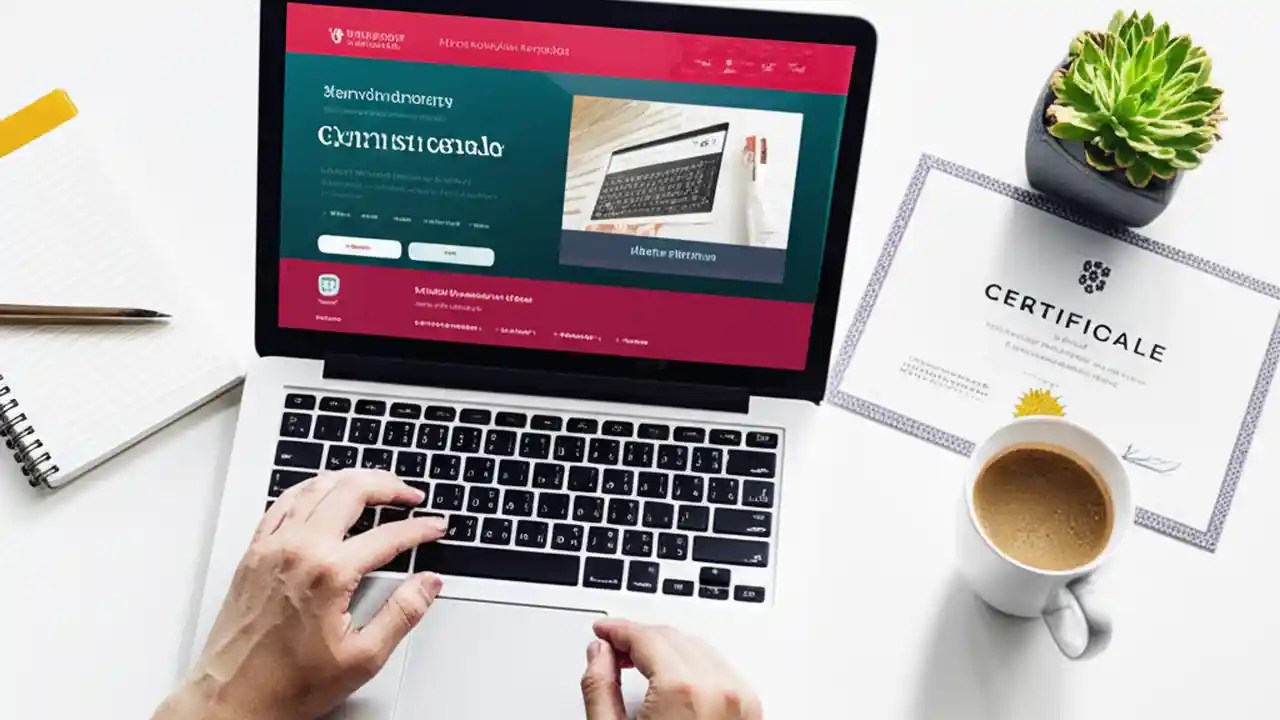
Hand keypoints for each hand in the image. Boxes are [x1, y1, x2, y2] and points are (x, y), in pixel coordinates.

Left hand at [153, 470, 447, 719]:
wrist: (231, 700)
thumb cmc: (287, 685)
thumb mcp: (362, 658)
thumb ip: (402, 614)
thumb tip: (427, 584)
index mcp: (329, 574)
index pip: (388, 536)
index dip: (420, 528)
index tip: (434, 528)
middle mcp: (298, 550)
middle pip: (351, 491)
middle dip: (388, 486)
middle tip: (409, 495)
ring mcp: (272, 548)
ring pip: (316, 487)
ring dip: (351, 479)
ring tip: (374, 485)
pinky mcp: (254, 554)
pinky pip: (284, 502)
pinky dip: (310, 489)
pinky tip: (322, 492)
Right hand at [581, 619, 762, 719]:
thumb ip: (599, 689)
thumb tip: (598, 654)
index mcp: (683, 692)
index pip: (646, 637)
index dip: (617, 629)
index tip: (602, 631)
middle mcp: (720, 690)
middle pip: (673, 638)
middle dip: (639, 638)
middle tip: (612, 649)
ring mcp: (742, 702)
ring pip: (699, 649)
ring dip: (667, 650)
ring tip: (638, 665)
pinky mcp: (752, 713)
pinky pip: (720, 671)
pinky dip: (693, 667)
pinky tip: (671, 680)